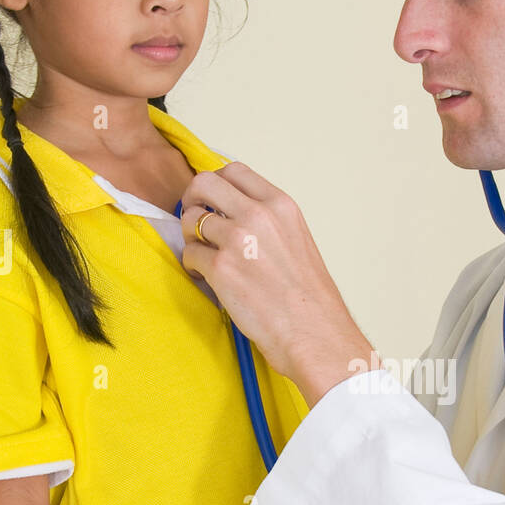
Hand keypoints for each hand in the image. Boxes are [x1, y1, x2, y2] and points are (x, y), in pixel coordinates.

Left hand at [179, 164, 375, 406]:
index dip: (217, 185)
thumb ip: (266, 221)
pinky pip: (189, 254)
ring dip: (190, 238)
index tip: (214, 203)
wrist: (315, 333)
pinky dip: (193, 267)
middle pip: (204, 183)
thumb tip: (230, 213)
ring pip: (190, 220)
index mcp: (280, 205)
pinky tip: (208, 279)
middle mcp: (258, 216)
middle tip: (197, 223)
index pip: (235, 170)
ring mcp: (237, 240)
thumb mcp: (296, 240)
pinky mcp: (221, 269)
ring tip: (205, 259)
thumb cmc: (309, 298)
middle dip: (193, 201)